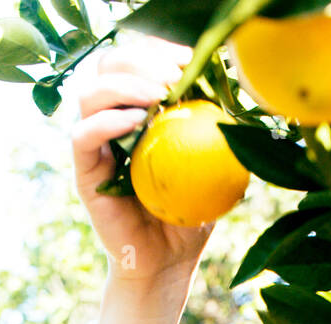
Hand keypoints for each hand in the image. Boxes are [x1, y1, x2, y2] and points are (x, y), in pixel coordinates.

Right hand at [71, 34, 215, 283]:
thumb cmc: (190, 218)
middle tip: (174, 74)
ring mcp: (95, 148)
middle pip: (106, 67)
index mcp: (137, 114)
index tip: (189, 58)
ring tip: (159, 94)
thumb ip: (219, 135)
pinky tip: (138, 120)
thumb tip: (246, 99)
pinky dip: (107, 121)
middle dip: (140, 59)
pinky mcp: (85, 174)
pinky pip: (83, 136)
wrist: (166, 266)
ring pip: (90, 94)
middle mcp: (110, 124)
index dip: (157, 51)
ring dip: (124, 85)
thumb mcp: (213, 171)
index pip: (135, 64)